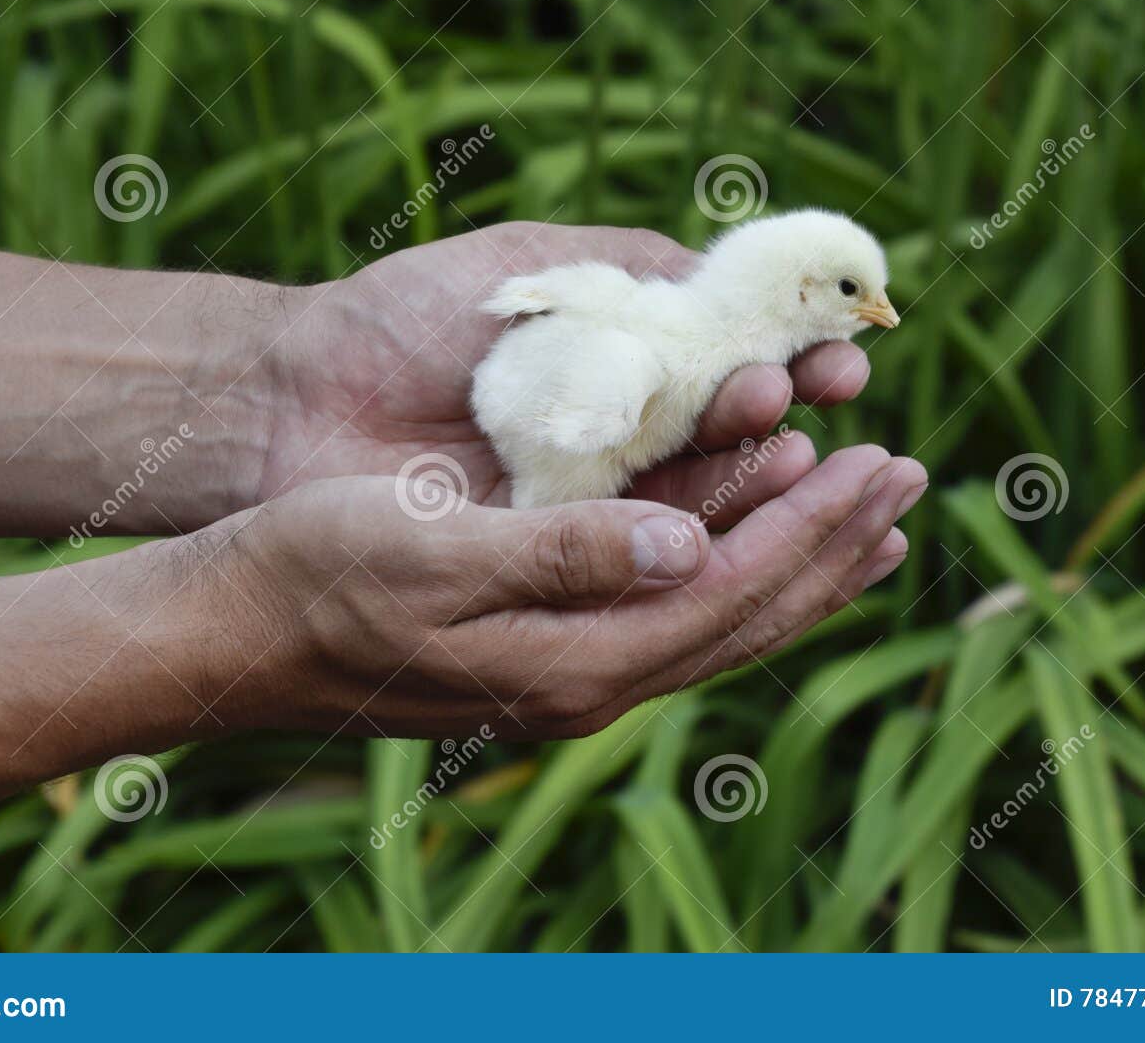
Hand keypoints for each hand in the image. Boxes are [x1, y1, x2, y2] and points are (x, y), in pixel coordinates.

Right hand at [195, 447, 925, 738]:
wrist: (234, 630)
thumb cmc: (316, 572)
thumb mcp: (433, 550)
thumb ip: (565, 554)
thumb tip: (693, 545)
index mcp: (573, 660)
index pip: (731, 592)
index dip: (813, 529)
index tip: (882, 464)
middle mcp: (588, 681)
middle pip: (747, 616)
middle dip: (834, 547)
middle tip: (910, 481)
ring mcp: (568, 673)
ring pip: (718, 622)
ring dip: (798, 565)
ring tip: (868, 523)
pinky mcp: (544, 649)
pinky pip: (671, 614)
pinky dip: (733, 573)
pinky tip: (748, 543)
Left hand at [257, 223, 874, 526]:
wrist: (295, 390)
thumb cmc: (408, 316)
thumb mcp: (539, 269)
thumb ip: (642, 274)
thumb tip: (750, 281)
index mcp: (626, 369)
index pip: (738, 376)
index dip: (796, 367)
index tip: (844, 355)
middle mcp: (621, 445)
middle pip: (736, 447)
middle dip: (798, 426)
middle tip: (847, 407)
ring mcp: (588, 508)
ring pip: (700, 507)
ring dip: (762, 482)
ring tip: (808, 451)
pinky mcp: (550, 560)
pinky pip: (638, 558)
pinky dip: (694, 539)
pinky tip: (742, 513)